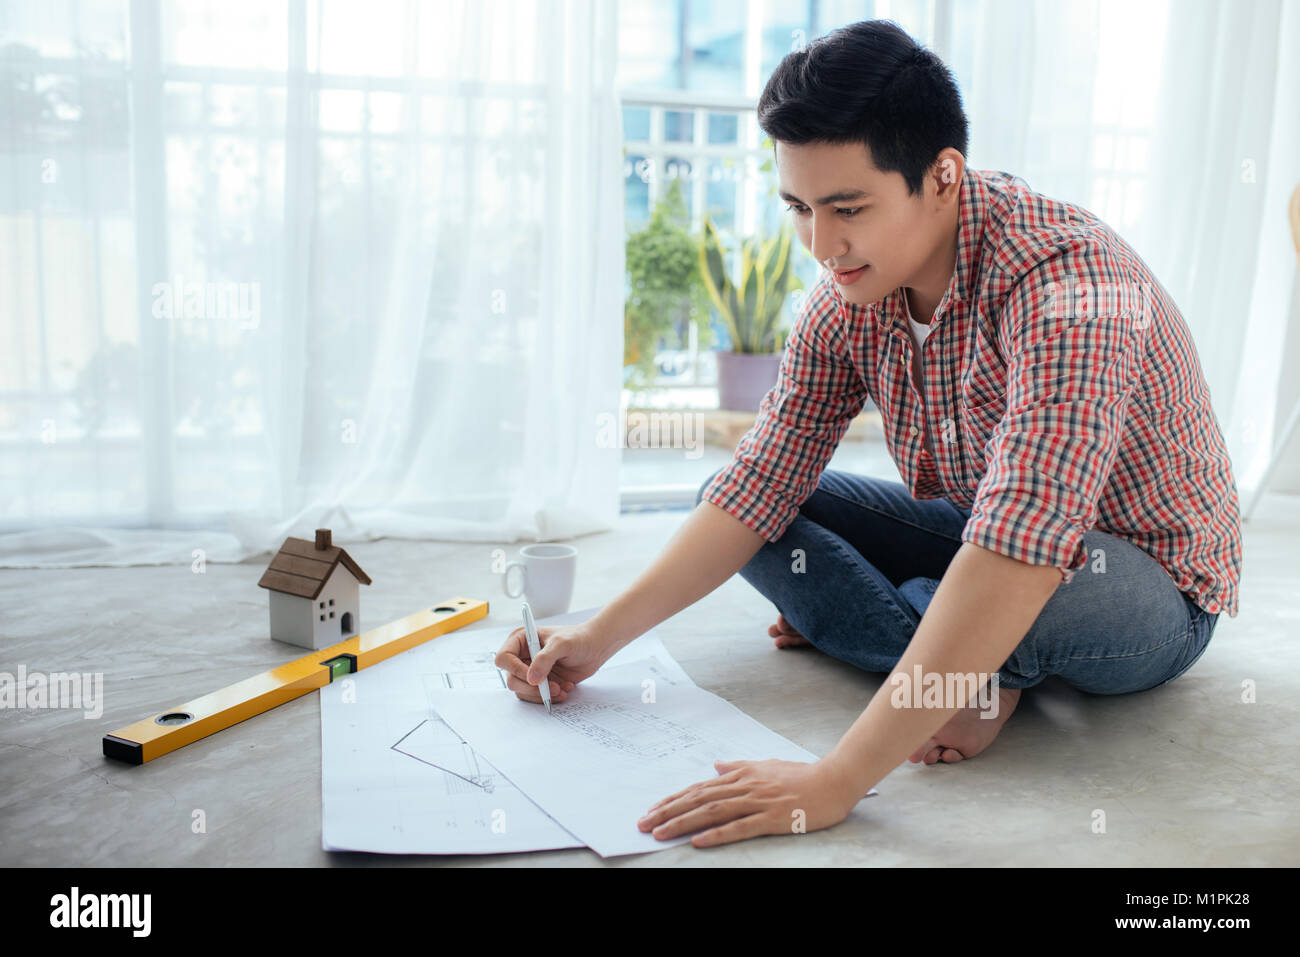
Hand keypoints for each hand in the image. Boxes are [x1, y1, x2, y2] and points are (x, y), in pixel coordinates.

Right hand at [494, 622, 611, 705]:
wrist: (595, 648)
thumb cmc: (578, 639)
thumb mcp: (561, 644)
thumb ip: (545, 659)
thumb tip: (531, 678)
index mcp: (520, 639)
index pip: (504, 658)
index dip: (515, 670)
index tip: (533, 676)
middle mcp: (521, 656)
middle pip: (512, 679)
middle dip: (532, 687)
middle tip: (552, 687)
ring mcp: (530, 671)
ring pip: (523, 691)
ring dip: (542, 695)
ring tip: (561, 689)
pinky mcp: (540, 682)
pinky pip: (535, 696)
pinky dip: (549, 697)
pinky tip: (564, 689)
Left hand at [636, 758, 857, 847]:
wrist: (833, 780)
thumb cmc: (802, 774)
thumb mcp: (766, 765)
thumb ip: (739, 766)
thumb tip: (715, 765)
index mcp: (742, 774)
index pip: (699, 788)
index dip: (674, 799)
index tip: (652, 809)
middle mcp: (744, 785)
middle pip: (699, 799)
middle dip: (668, 811)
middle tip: (644, 823)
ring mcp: (757, 801)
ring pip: (712, 812)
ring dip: (683, 823)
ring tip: (660, 833)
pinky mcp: (772, 817)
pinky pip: (739, 827)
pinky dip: (716, 834)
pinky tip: (698, 841)